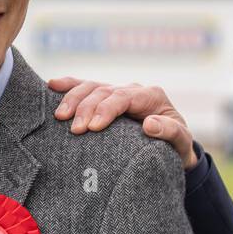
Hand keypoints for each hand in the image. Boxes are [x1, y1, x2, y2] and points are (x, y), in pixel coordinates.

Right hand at [49, 77, 197, 169]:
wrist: (173, 148)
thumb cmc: (177, 146)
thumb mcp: (181, 141)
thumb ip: (170, 132)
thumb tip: (149, 124)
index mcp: (150, 96)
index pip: (123, 97)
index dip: (106, 109)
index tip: (93, 128)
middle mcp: (132, 90)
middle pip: (104, 91)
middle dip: (86, 108)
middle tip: (74, 130)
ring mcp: (117, 93)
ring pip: (91, 87)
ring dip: (73, 99)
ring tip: (59, 116)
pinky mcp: (106, 99)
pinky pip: (86, 88)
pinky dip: (69, 86)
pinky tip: (52, 85)